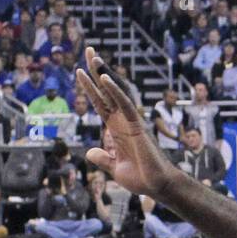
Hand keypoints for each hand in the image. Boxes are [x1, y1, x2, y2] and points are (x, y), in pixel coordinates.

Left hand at [76, 46, 177, 196]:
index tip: (79, 71)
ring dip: (104, 74)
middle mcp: (123, 120)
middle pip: (107, 91)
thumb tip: (89, 153)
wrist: (157, 186)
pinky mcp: (138, 125)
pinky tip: (104, 79)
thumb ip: (103, 158)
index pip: (100, 102)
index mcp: (116, 128)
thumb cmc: (140, 177)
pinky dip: (114, 91)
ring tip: (94, 57)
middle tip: (89, 51)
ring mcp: (130, 120)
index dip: (90, 87)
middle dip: (97, 71)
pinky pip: (125, 104)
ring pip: (116, 92)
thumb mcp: (114, 167)